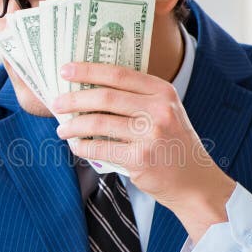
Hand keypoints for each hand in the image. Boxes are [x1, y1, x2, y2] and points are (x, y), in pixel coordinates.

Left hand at [52, 62, 236, 242]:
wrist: (194, 181)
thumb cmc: (173, 144)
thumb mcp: (166, 111)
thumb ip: (138, 99)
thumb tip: (91, 90)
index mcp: (162, 92)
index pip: (119, 74)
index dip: (88, 70)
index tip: (66, 70)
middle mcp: (159, 110)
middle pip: (105, 97)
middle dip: (74, 99)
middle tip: (56, 103)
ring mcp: (150, 135)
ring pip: (99, 123)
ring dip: (73, 125)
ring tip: (61, 128)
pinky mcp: (140, 159)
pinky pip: (101, 148)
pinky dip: (83, 146)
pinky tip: (76, 145)